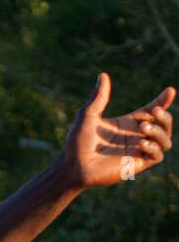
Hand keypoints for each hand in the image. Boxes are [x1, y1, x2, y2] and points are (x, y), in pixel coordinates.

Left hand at [60, 74, 173, 188]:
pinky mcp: (136, 164)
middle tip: (154, 111)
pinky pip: (158, 156)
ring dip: (160, 131)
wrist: (72, 166)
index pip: (152, 110)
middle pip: (164, 124)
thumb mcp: (88, 115)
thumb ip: (99, 97)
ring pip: (165, 140)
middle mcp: (136, 136)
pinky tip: (142, 143)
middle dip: (164, 115)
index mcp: (128, 123)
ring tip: (144, 127)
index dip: (163, 100)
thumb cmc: (77, 142)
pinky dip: (154, 147)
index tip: (170, 91)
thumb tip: (103, 75)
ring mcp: (138, 151)